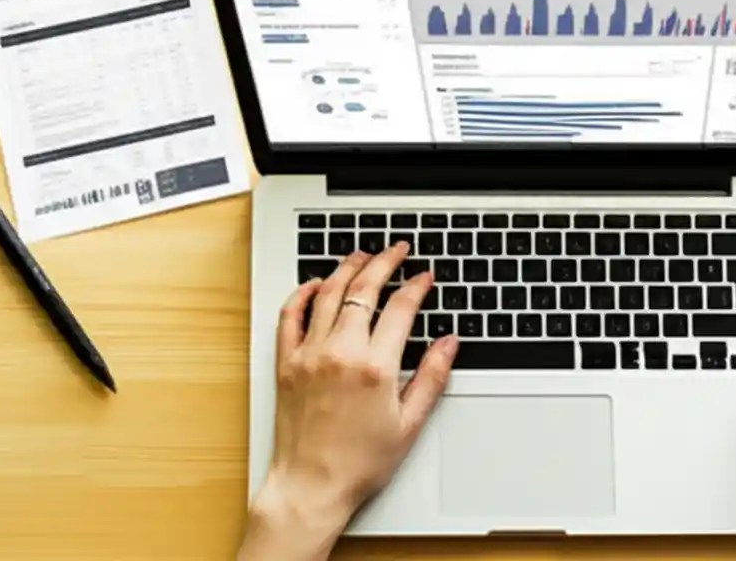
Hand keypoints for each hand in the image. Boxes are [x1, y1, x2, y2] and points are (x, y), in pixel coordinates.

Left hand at [238, 243, 458, 560]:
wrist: (311, 486)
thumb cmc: (358, 463)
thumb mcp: (409, 423)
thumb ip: (431, 377)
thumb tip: (448, 344)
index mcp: (375, 368)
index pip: (401, 308)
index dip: (416, 286)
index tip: (424, 277)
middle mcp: (340, 353)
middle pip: (364, 290)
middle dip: (384, 262)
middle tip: (397, 250)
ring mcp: (309, 355)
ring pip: (328, 294)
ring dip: (347, 268)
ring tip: (361, 255)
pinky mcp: (286, 363)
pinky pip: (291, 315)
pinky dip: (303, 293)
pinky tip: (316, 283)